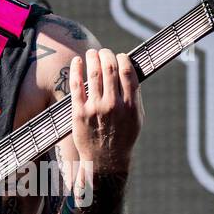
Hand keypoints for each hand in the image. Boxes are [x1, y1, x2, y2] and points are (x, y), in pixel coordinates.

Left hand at [69, 48, 142, 173]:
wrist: (105, 161)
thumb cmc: (122, 137)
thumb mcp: (137, 118)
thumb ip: (134, 96)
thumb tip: (129, 71)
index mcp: (130, 105)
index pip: (127, 72)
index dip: (122, 59)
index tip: (120, 57)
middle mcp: (113, 105)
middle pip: (110, 68)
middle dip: (106, 55)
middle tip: (104, 52)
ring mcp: (95, 108)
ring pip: (94, 73)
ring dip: (92, 58)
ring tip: (91, 54)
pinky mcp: (79, 113)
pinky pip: (76, 86)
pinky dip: (76, 70)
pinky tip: (77, 61)